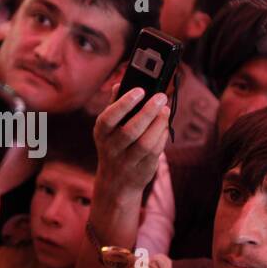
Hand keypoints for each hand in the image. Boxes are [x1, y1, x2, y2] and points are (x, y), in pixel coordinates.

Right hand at [93, 86, 171, 203]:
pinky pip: (155, 151)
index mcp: (101, 134)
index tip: (140, 91)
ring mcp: (127, 162)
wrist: (116, 183)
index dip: (124, 104)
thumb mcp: (108, 129)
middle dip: (148, 112)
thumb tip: (119, 84)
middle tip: (161, 97)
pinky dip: (162, 135)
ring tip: (165, 109)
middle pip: (131, 131)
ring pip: (145, 143)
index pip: (109, 118)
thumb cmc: (114, 146)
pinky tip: (164, 125)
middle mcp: (111, 149)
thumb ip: (114, 106)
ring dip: (159, 124)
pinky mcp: (142, 169)